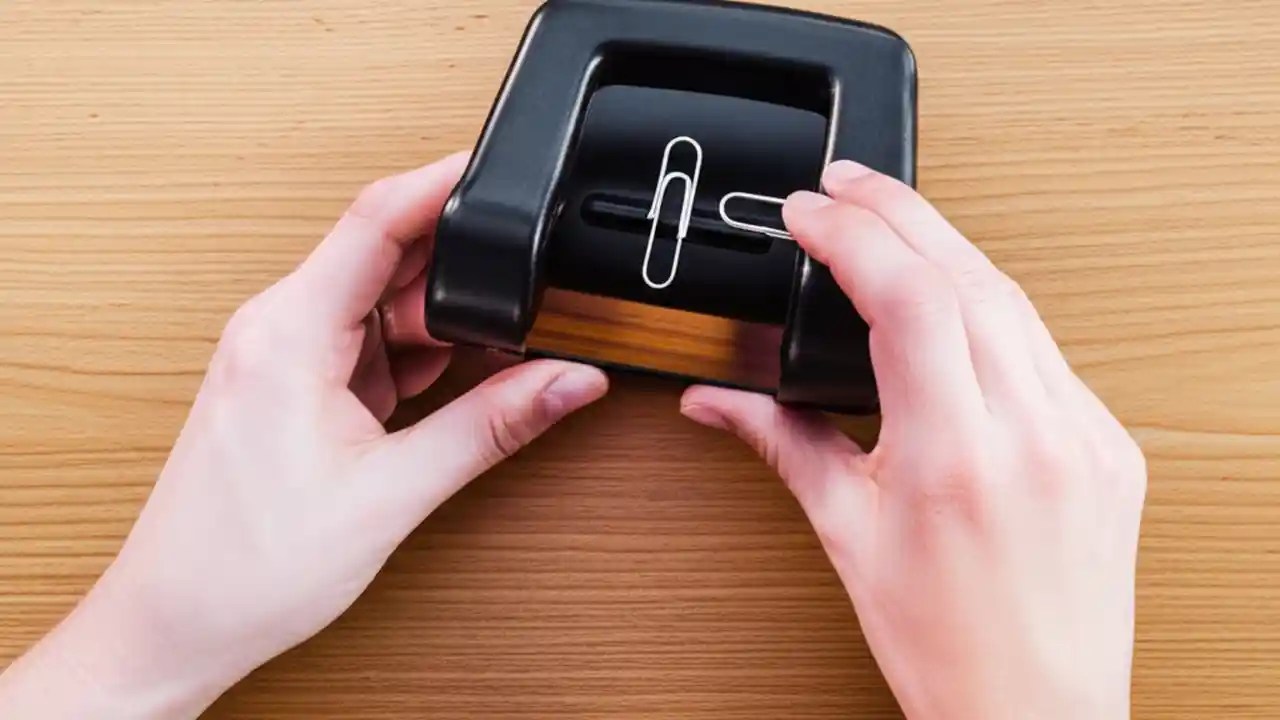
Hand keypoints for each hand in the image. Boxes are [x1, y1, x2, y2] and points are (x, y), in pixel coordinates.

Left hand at [0, 154, 608, 718]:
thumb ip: (491, 427)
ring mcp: (282, 355)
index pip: (376, 219)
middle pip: (389, 258)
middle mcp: (278, 329)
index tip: (502, 169)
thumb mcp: (393, 493)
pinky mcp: (291, 384)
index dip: (445, 182)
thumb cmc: (247, 567)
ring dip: (439, 329)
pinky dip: (413, 361)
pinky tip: (437, 400)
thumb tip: (566, 382)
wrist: (178, 624)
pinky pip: (367, 344)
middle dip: (462, 278)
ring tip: (479, 377)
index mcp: (289, 333)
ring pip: (382, 305)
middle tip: (523, 315)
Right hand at [682, 161, 1145, 719]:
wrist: (1036, 712)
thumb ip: (782, 442)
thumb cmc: (947, 646)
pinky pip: (1045, 344)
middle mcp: (1034, 436)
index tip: (808, 212)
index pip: (911, 299)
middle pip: (969, 274)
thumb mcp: (847, 535)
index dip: (853, 235)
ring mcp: (1083, 435)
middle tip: (843, 184)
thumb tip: (717, 400)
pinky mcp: (1107, 442)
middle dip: (898, 210)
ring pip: (1015, 297)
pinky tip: (954, 290)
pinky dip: (989, 300)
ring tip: (889, 218)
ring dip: (946, 244)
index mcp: (957, 460)